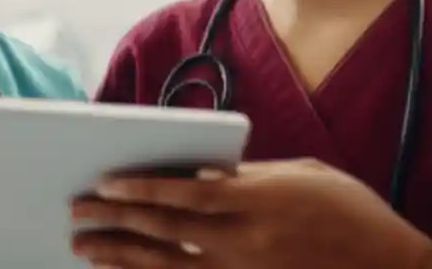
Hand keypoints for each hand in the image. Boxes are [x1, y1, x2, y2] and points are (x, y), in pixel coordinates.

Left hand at [70, 160, 431, 268]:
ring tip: (86, 248)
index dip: (138, 188)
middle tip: (78, 213)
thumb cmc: (354, 215)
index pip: (182, 194)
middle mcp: (243, 243)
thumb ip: (248, 175)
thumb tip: (200, 172)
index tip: (103, 183)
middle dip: (115, 221)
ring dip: (121, 257)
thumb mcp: (304, 174)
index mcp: (257, 202)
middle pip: (164, 232)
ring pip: (167, 268)